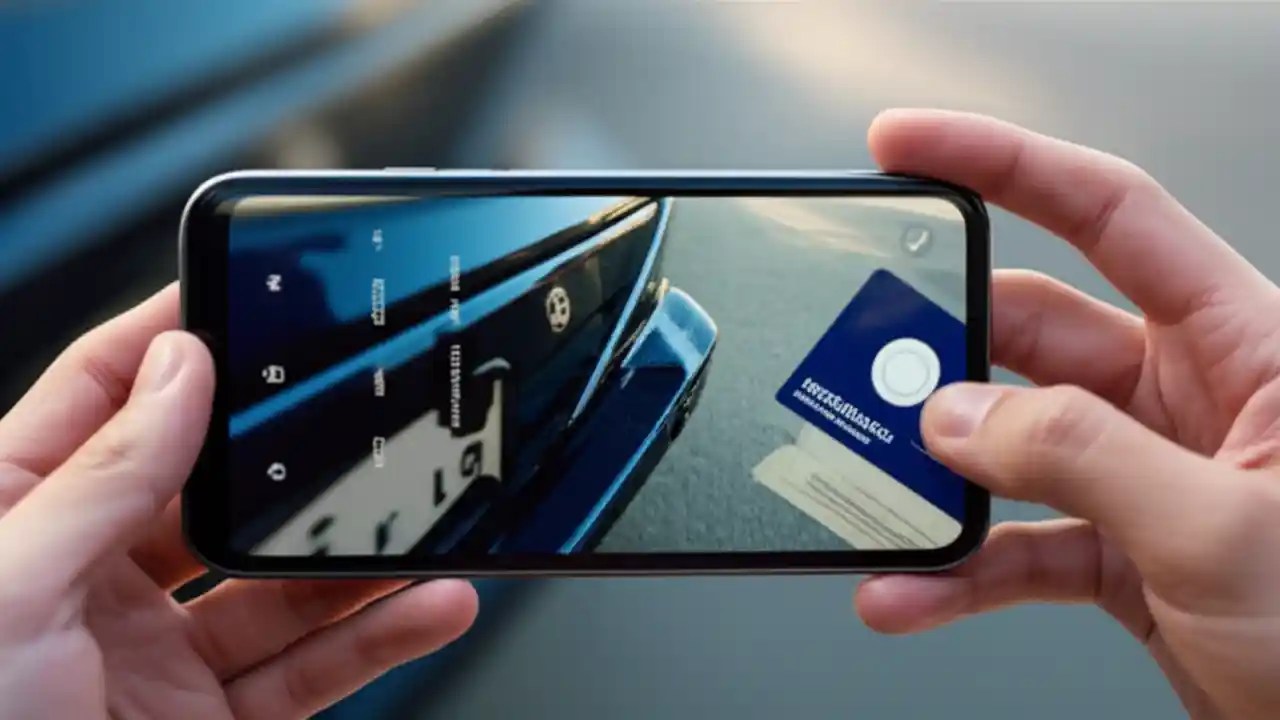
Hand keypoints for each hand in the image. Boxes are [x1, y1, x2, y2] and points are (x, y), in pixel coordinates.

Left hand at [0, 285, 477, 718]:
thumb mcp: (4, 589)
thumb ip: (98, 478)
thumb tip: (177, 373)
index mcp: (17, 519)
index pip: (100, 395)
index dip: (168, 338)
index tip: (238, 292)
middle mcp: (91, 579)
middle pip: (217, 487)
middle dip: (294, 455)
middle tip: (364, 413)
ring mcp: (157, 655)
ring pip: (280, 584)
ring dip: (363, 558)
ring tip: (430, 524)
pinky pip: (307, 670)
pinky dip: (374, 640)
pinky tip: (424, 607)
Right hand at [855, 109, 1279, 719]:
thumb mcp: (1222, 531)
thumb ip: (1081, 458)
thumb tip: (959, 417)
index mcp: (1248, 345)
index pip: (1108, 214)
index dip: (1001, 165)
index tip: (908, 149)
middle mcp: (1193, 397)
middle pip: (1032, 333)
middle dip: (942, 349)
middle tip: (869, 361)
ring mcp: (1149, 474)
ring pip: (1010, 444)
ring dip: (937, 475)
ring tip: (877, 488)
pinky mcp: (1123, 550)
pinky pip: (1019, 541)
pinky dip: (959, 568)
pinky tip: (911, 587)